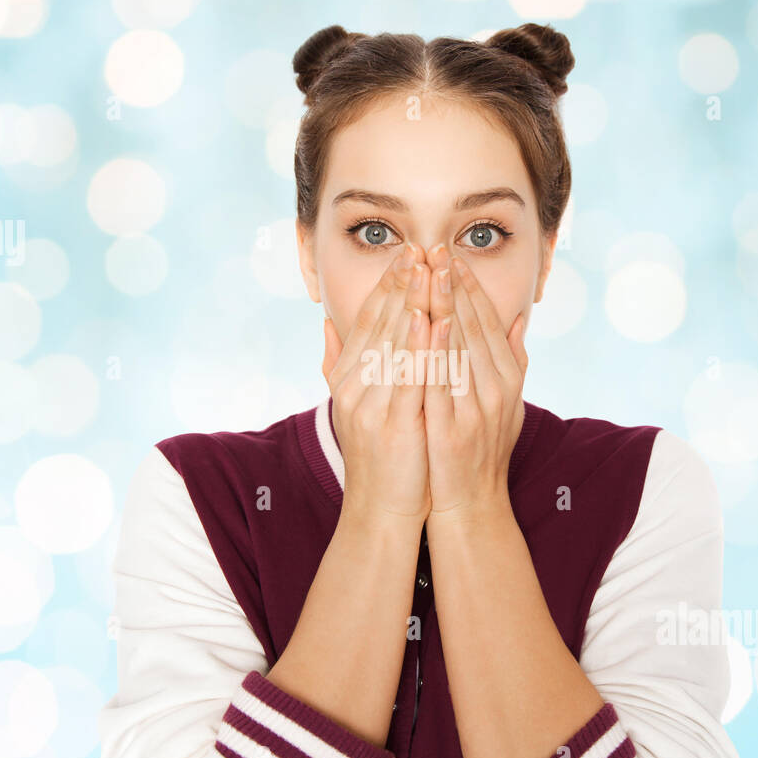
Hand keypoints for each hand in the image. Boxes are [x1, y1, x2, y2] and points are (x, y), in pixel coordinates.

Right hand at [322, 243, 432, 522]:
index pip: (368, 320)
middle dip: (403, 283)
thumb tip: (327, 326)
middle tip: (421, 246)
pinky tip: (430, 319)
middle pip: (381, 324)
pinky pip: (409, 378)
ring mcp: (371, 405)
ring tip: (428, 269)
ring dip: (413, 302)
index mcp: (348, 378)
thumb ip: (340, 364)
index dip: (387, 285)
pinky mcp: (392, 424)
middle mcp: (354, 386)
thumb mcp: (355, 405)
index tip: (407, 253)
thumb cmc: (381, 457)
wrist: (380, 511)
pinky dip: (420, 346)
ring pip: (394, 343)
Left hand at [423, 245, 527, 518]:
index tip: (452, 255)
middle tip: (436, 248)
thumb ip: (512, 360)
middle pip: (473, 326)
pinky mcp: (452, 427)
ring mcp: (476, 408)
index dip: (470, 286)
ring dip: (440, 306)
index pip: (487, 321)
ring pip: (456, 346)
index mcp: (508, 379)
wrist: (470, 505)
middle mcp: (496, 389)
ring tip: (426, 272)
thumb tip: (519, 318)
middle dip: (454, 285)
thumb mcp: (507, 403)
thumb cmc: (483, 451)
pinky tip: (420, 323)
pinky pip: (438, 380)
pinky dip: (430, 349)